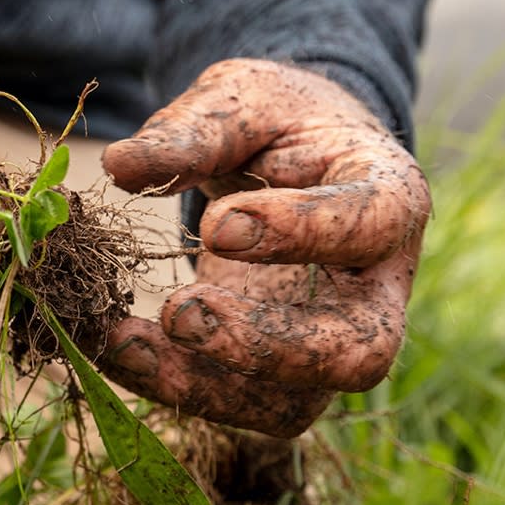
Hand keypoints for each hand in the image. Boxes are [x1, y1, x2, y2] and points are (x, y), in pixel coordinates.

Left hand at [99, 59, 428, 437]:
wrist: (288, 155)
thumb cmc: (276, 121)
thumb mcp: (241, 100)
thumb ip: (193, 131)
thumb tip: (121, 166)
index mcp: (391, 195)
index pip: (372, 227)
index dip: (302, 232)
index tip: (216, 226)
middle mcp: (377, 286)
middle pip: (357, 352)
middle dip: (267, 347)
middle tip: (179, 313)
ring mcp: (330, 341)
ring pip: (293, 403)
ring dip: (204, 386)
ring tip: (123, 341)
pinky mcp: (277, 372)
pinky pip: (236, 405)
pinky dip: (171, 385)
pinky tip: (113, 347)